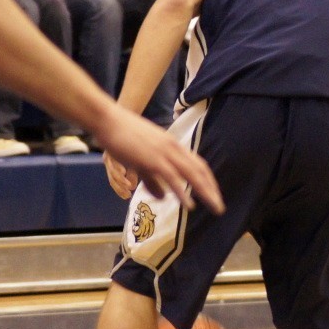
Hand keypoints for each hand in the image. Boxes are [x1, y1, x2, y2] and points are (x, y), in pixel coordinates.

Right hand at [93, 105, 224, 212]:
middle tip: (220, 207)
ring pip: (191, 174)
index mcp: (172, 145)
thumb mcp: (141, 159)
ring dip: (205, 192)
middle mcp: (173, 148)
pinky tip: (190, 205)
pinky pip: (172, 178)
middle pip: (200, 170)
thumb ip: (153, 179)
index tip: (213, 193)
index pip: (197, 164)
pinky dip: (182, 192)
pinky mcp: (152, 160)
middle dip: (212, 189)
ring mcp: (164, 153)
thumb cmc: (122, 136)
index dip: (207, 179)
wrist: (108, 120)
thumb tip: (163, 197)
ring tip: (215, 207)